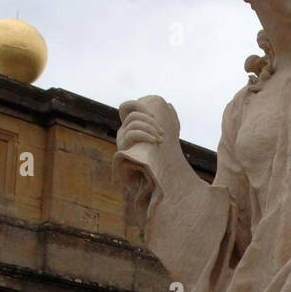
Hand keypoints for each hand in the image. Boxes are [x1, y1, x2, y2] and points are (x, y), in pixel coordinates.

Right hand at [113, 95, 186, 212]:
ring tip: (162, 139)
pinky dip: (145, 134)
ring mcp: (121, 142)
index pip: (125, 107)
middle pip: (132, 114)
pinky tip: (156, 141)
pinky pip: (131, 134)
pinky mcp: (122, 152)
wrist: (153, 187)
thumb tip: (169, 105)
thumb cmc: (160, 163)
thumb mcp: (164, 140)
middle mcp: (123, 133)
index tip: (155, 114)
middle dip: (151, 120)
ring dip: (150, 127)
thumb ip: (167, 123)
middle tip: (164, 132)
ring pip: (133, 122)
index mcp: (131, 128)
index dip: (138, 104)